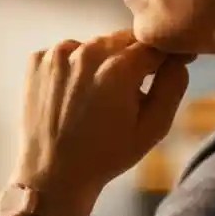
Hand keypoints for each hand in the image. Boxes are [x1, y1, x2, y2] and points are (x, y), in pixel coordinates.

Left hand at [14, 30, 192, 215]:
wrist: (52, 174)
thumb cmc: (106, 155)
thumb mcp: (153, 128)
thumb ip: (172, 85)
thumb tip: (178, 57)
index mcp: (117, 68)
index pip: (152, 44)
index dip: (163, 56)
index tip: (166, 68)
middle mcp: (85, 52)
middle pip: (122, 41)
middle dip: (131, 60)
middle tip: (127, 92)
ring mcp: (56, 55)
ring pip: (93, 46)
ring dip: (101, 63)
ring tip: (96, 98)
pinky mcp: (36, 61)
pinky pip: (66, 54)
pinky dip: (73, 68)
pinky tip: (72, 96)